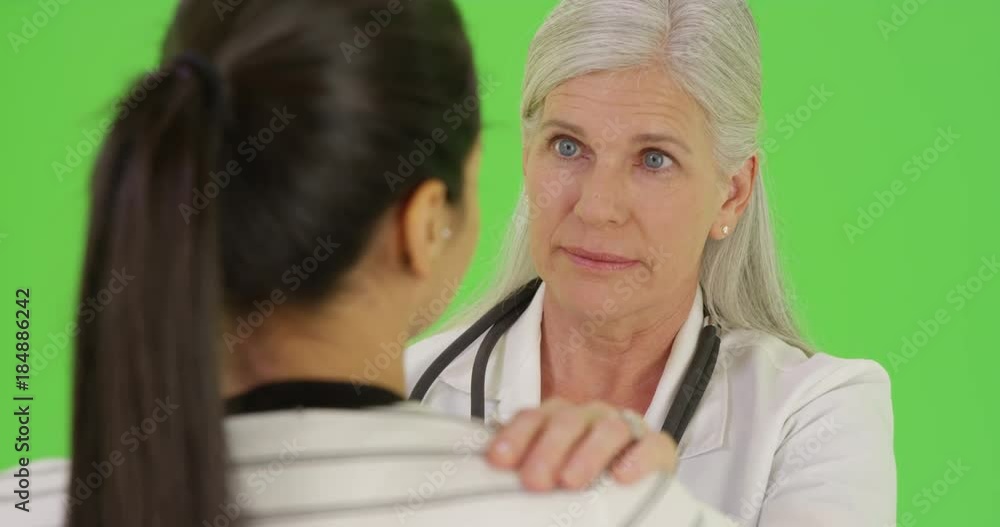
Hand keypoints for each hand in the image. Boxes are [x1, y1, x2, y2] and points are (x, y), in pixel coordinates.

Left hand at [485, 398, 677, 491]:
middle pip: (566, 420)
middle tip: (534, 480)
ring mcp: (624, 428)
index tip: (498, 459)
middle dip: (547, 449)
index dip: (515, 435)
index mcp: (558, 420)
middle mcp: (589, 417)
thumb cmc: (581, 485)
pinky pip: (653, 444)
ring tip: (571, 481)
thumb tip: (494, 485)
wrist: (628, 497)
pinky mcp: (657, 447)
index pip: (533, 417)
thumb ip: (530, 471)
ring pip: (607, 428)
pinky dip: (638, 458)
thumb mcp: (550, 477)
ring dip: (587, 453)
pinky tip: (622, 475)